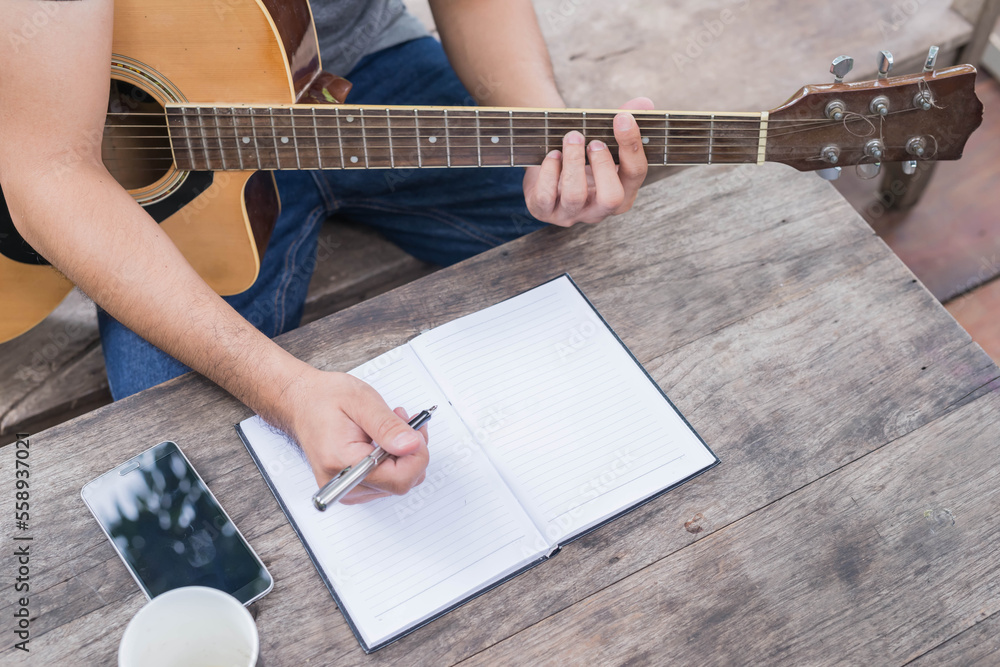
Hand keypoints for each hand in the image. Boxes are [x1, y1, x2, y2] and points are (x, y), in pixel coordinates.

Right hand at [282, 369, 429, 504]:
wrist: (302, 404)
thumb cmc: (325, 399)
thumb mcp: (361, 401)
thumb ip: (387, 426)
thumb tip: (412, 446)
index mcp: (344, 462)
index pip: (398, 480)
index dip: (417, 456)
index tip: (414, 431)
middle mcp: (344, 483)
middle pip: (401, 483)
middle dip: (412, 451)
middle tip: (403, 422)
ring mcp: (348, 488)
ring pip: (398, 482)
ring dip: (404, 454)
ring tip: (390, 427)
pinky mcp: (353, 486)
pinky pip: (387, 481)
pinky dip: (394, 460)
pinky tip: (385, 440)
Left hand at [523, 97, 652, 226]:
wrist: (548, 165)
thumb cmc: (583, 154)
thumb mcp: (604, 138)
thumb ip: (625, 121)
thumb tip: (644, 103)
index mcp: (623, 192)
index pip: (637, 173)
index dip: (631, 145)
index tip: (622, 118)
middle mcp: (599, 210)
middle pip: (611, 197)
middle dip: (602, 165)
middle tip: (593, 141)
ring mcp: (571, 214)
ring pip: (574, 196)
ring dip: (573, 162)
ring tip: (572, 137)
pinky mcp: (544, 211)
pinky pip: (545, 197)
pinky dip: (549, 172)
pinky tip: (553, 154)